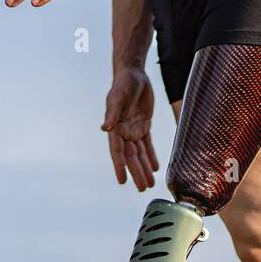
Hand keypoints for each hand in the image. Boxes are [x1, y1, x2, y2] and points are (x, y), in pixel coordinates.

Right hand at [102, 67, 158, 190]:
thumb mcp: (118, 97)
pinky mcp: (143, 125)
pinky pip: (148, 144)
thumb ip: (112, 113)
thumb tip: (105, 128)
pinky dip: (151, 156)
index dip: (120, 166)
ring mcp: (133, 130)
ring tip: (150, 183)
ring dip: (144, 168)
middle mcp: (123, 132)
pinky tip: (155, 167)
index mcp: (115, 128)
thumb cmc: (123, 83)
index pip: (117, 151)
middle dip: (137, 172)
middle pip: (131, 156)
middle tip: (143, 188)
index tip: (122, 181)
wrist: (133, 73)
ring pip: (140, 154)